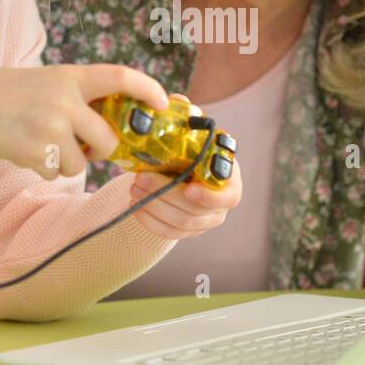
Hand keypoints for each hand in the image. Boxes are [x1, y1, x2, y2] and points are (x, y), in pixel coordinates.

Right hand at [0, 63, 170, 178]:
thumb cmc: (18, 94)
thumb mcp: (52, 80)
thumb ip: (83, 94)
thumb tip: (122, 123)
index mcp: (72, 77)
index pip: (120, 77)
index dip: (148, 88)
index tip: (164, 102)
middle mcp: (64, 101)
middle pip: (107, 140)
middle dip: (103, 151)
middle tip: (91, 148)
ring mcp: (50, 128)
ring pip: (82, 164)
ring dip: (69, 162)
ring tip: (46, 144)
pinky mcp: (35, 153)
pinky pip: (56, 173)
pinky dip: (46, 168)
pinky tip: (28, 150)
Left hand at [126, 156, 242, 240]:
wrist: (191, 174)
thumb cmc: (197, 158)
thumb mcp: (200, 149)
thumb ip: (193, 145)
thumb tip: (175, 131)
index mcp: (230, 187)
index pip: (225, 198)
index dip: (207, 196)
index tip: (189, 189)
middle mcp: (220, 210)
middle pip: (193, 211)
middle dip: (164, 194)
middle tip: (141, 178)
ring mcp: (203, 224)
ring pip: (178, 224)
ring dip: (153, 206)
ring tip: (134, 189)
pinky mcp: (187, 233)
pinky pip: (168, 233)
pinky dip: (149, 221)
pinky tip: (135, 206)